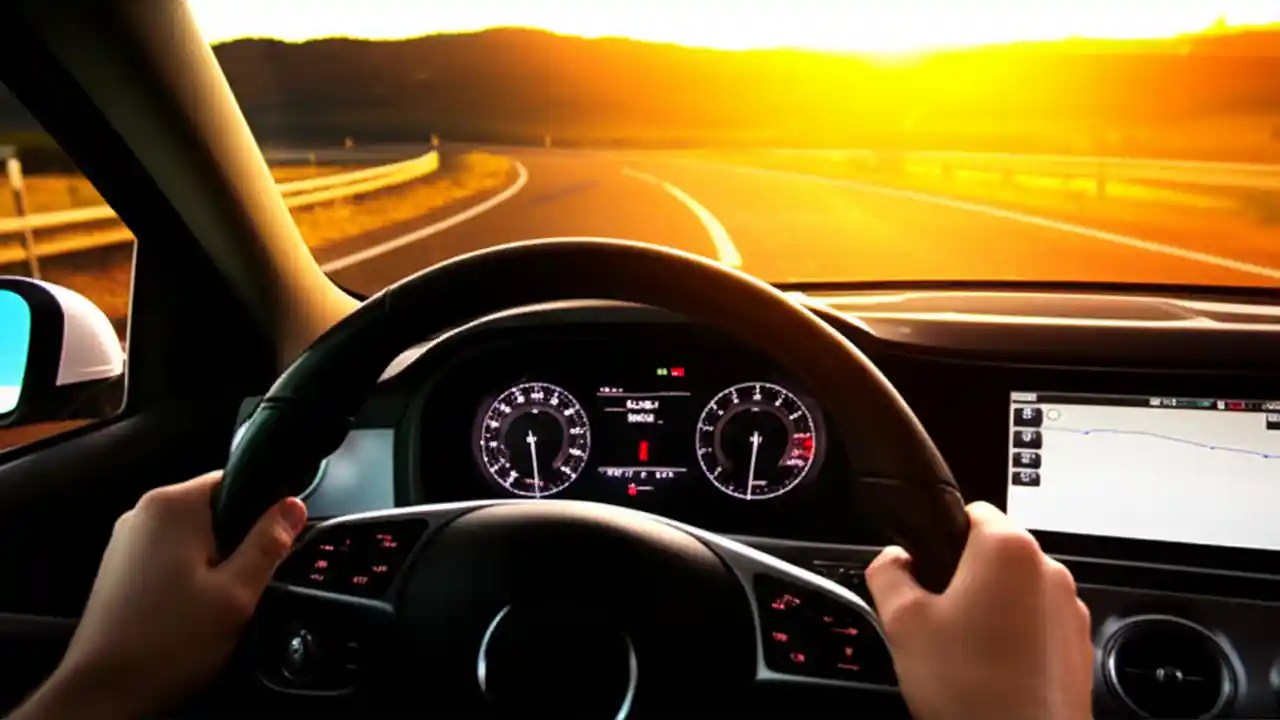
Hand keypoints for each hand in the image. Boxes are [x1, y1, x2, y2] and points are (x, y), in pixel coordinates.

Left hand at [12, 471, 306, 719]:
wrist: (104, 693)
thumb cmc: (166, 645)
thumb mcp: (236, 593)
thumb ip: (269, 543)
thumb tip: (292, 506)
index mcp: (172, 506)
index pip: (236, 480)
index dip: (262, 512)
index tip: (270, 548)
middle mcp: (144, 514)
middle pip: (215, 509)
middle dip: (236, 544)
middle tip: (240, 587)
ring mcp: (127, 541)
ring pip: (195, 537)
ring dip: (212, 564)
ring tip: (210, 606)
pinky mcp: (121, 567)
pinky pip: (171, 556)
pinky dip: (188, 578)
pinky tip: (188, 613)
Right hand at [866, 502, 1092, 719]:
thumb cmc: (971, 689)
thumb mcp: (902, 623)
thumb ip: (887, 573)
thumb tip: (891, 561)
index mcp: (1008, 548)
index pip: (969, 511)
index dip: (939, 540)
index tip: (925, 571)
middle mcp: (1048, 570)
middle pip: (993, 555)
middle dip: (963, 579)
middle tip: (935, 621)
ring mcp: (1070, 610)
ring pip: (1015, 592)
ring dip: (990, 611)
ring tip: (963, 655)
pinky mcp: (1078, 646)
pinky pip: (1037, 626)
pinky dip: (1015, 640)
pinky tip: (990, 673)